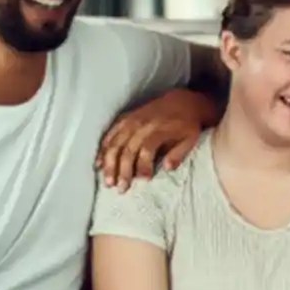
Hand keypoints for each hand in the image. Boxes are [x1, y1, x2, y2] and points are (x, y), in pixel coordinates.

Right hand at [97, 89, 213, 190]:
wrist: (181, 101)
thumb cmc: (187, 124)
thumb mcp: (191, 139)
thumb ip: (179, 153)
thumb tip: (168, 168)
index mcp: (159, 129)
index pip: (147, 149)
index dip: (144, 166)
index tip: (144, 181)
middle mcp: (141, 124)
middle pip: (127, 149)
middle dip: (123, 171)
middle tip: (121, 188)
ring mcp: (130, 121)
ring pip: (114, 144)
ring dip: (109, 164)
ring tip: (108, 181)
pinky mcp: (124, 118)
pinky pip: (109, 135)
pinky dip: (103, 150)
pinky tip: (98, 164)